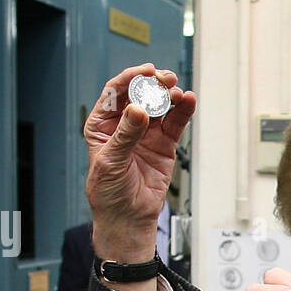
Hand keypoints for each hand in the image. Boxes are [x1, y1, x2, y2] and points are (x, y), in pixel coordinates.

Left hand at [84, 64, 195, 259]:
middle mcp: (125, 124)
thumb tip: (137, 111)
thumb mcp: (111, 161)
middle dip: (153, 84)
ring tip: (178, 93)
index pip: (115, 93)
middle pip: (140, 94)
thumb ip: (125, 135)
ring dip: (169, 96)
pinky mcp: (164, 144)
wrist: (128, 217)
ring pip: (160, 106)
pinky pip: (174, 123)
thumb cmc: (109, 192)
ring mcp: (146, 133)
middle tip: (165, 79)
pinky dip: (182, 112)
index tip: (145, 73)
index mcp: (103, 123)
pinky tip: (188, 102)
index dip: (130, 79)